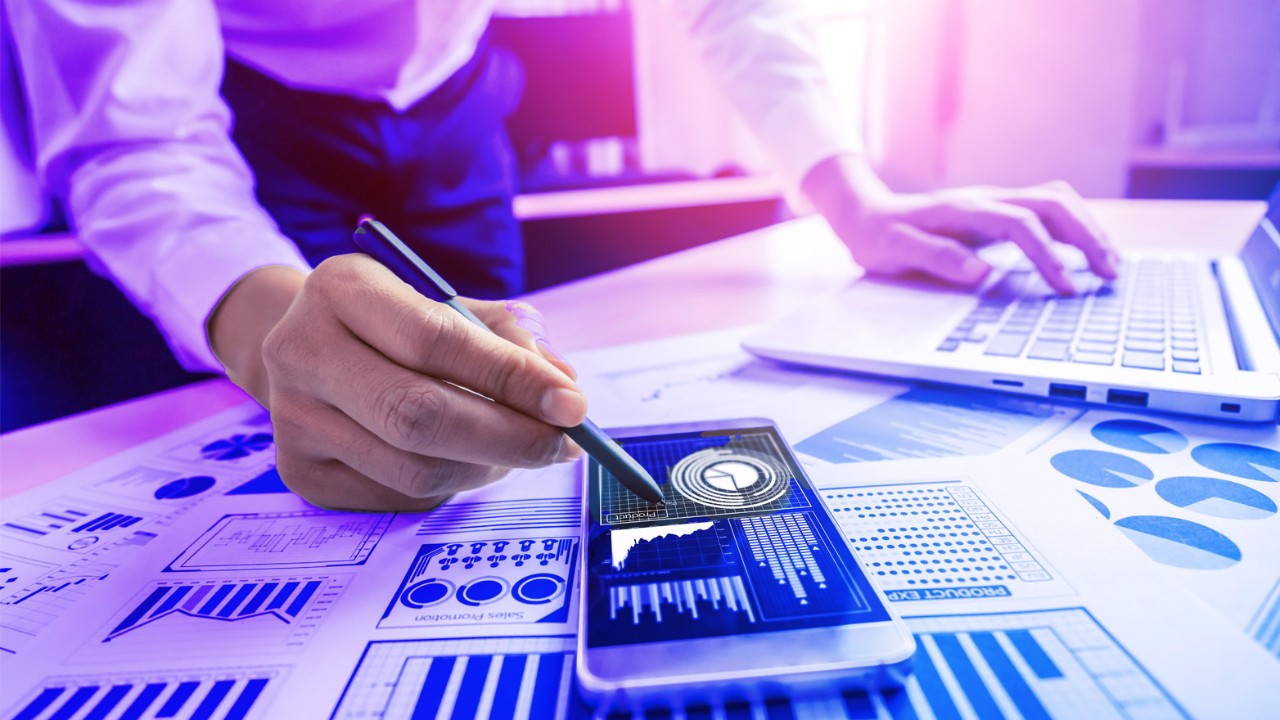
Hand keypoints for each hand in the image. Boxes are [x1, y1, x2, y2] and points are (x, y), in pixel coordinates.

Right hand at [207, 255, 583, 510]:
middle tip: (563, 444)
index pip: (435, 339)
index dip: (510, 377)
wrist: (310, 350)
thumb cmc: (399, 324)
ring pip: (414, 468)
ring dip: (486, 467)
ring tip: (517, 448)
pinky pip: (400, 497)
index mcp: (342, 287)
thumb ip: (510, 339)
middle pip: (418, 414)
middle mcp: (301, 349)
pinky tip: (463, 460)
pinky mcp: (301, 472)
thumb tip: (564, 389)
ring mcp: (292, 418)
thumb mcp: (450, 306)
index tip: (572, 404)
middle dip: (509, 437)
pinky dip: (451, 485)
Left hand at [803, 155, 1117, 292]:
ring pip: (1056, 202)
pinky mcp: (998, 212)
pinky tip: (1085, 254)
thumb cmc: (878, 236)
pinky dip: (1074, 228)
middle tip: (1110, 274)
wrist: (864, 214)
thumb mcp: (895, 251)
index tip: (1065, 288)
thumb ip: (936, 258)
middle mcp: (986, 199)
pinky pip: (1047, 211)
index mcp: (963, 210)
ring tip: (1110, 265)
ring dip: (1088, 229)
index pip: (1021, 224)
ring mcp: (995, 202)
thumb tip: (981, 272)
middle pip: (1053, 203)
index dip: (1047, 255)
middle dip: (1087, 237)